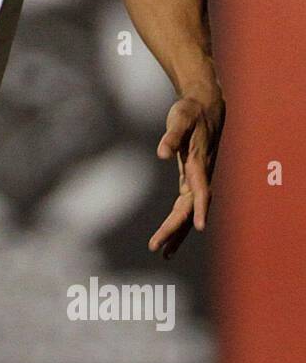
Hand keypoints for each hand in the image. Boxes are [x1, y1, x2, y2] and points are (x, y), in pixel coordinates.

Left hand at [148, 92, 224, 258]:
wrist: (206, 107)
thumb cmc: (191, 112)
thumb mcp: (180, 118)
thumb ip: (172, 136)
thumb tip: (162, 153)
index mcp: (200, 163)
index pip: (200, 191)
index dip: (200, 208)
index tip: (201, 227)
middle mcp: (200, 176)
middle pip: (190, 209)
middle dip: (175, 229)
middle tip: (155, 248)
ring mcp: (197, 180)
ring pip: (189, 212)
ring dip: (178, 233)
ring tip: (164, 255)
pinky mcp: (191, 180)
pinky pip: (185, 207)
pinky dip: (178, 222)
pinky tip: (168, 237)